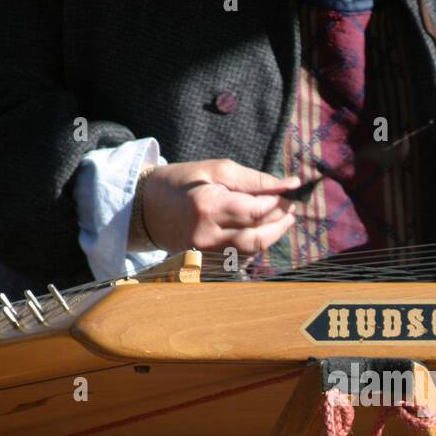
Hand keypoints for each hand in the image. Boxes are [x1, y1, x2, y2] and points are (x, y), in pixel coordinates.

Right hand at [140, 159, 299, 253]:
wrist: (145, 209)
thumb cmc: (182, 183)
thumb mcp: (216, 170)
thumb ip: (255, 180)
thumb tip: (290, 184)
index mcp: (208, 206)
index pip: (256, 211)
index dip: (279, 204)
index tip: (290, 195)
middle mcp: (207, 236)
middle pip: (258, 237)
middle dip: (280, 224)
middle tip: (290, 210)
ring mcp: (205, 255)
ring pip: (252, 252)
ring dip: (270, 236)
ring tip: (278, 219)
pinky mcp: (206, 265)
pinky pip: (240, 260)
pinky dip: (254, 246)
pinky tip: (257, 232)